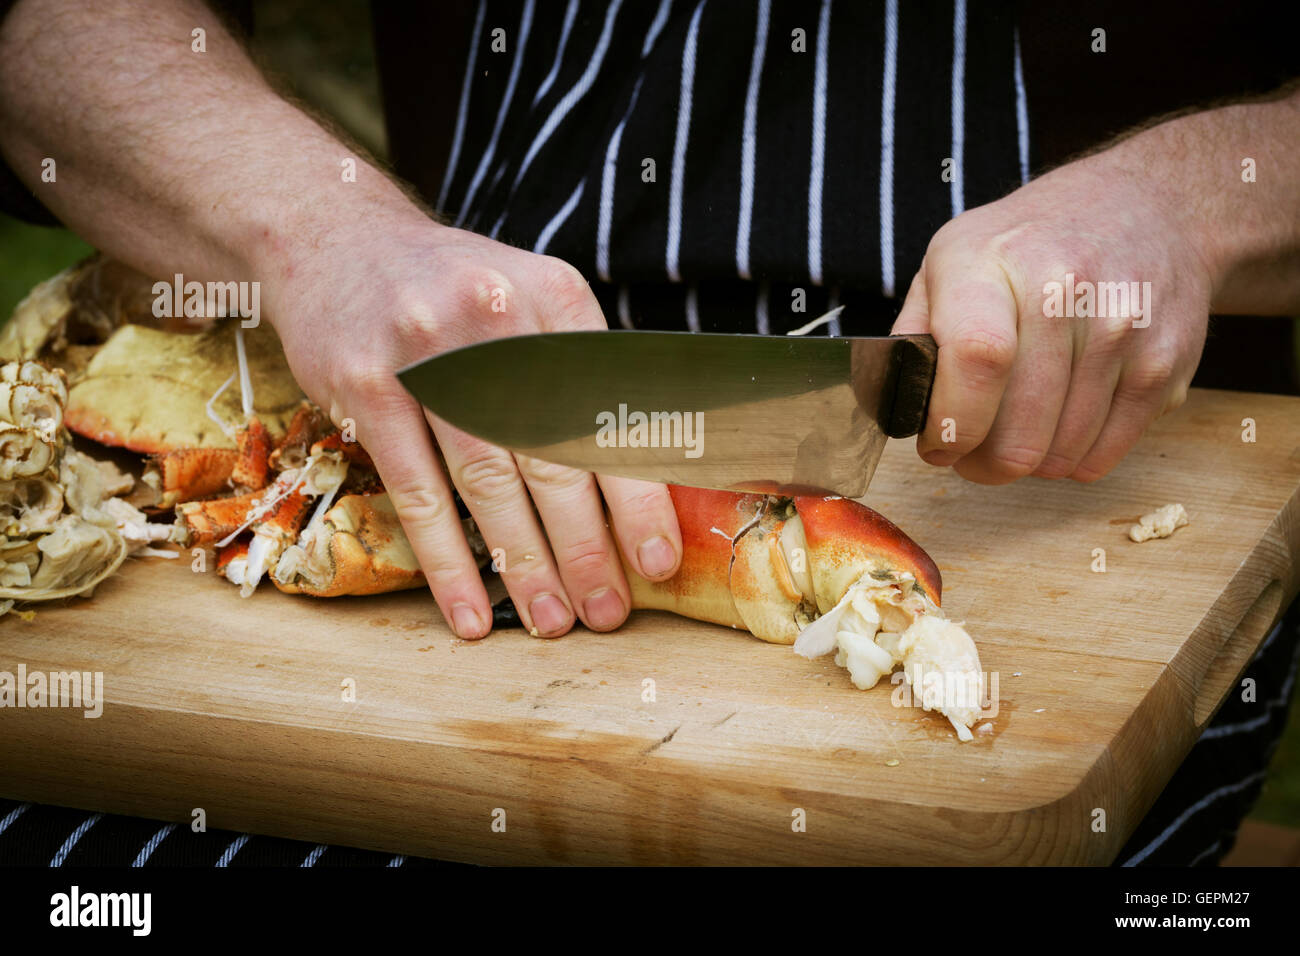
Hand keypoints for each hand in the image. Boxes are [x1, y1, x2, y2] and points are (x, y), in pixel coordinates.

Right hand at [265, 218, 682, 638]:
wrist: (336, 238)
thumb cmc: (455, 289)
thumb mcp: (531, 300)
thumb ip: (579, 374)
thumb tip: (640, 480)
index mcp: (556, 299)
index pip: (610, 415)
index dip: (638, 496)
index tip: (658, 561)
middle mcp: (496, 319)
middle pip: (553, 455)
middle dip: (587, 546)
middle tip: (609, 611)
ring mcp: (425, 351)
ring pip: (487, 482)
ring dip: (524, 565)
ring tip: (553, 621)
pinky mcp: (365, 384)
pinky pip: (416, 492)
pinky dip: (448, 561)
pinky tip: (471, 610)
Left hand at [893, 146, 1212, 483]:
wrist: (1149, 207)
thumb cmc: (1030, 243)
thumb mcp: (951, 258)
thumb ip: (915, 332)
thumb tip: (896, 405)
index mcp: (992, 262)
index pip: (977, 359)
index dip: (954, 424)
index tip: (938, 447)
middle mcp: (1064, 290)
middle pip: (1021, 429)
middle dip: (983, 464)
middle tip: (971, 456)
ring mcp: (1123, 328)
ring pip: (1061, 453)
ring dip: (1028, 464)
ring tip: (1014, 435)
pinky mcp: (1166, 363)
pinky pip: (1106, 453)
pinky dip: (1074, 459)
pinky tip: (1058, 427)